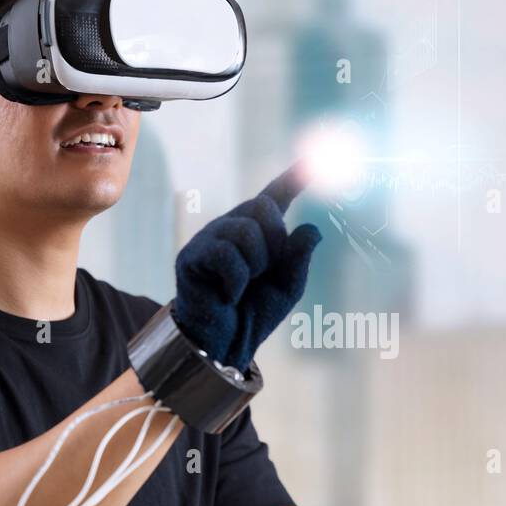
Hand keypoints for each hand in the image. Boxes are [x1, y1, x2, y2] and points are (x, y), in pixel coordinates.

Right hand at [173, 163, 321, 371]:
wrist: (226, 344)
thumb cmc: (255, 312)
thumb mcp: (288, 285)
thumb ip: (300, 257)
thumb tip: (311, 228)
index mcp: (258, 231)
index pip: (276, 195)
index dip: (295, 178)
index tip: (313, 162)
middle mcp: (231, 227)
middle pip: (264, 207)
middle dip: (275, 242)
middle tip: (264, 273)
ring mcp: (209, 238)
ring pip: (245, 231)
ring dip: (255, 265)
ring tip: (243, 287)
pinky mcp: (192, 256)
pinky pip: (226, 255)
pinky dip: (237, 281)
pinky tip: (229, 295)